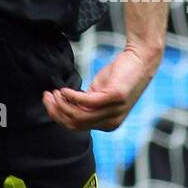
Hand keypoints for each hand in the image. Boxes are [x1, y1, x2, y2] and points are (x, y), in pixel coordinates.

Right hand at [42, 44, 159, 131]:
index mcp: (107, 124)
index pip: (76, 127)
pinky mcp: (115, 97)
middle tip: (46, 96)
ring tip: (53, 92)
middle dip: (56, 112)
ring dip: (61, 105)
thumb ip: (85, 103)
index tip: (48, 101)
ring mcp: (114, 111)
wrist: (140, 59)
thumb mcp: (99, 93)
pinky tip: (64, 90)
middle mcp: (112, 122)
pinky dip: (72, 96)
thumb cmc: (119, 74)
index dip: (58, 116)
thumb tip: (63, 104)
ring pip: (79, 116)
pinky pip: (87, 102)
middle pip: (75, 124)